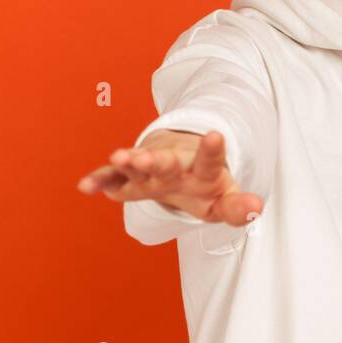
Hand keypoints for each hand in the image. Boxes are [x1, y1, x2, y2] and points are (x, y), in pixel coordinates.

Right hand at [76, 129, 262, 226]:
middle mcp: (174, 166)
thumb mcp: (224, 201)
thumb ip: (238, 208)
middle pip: (165, 162)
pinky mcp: (130, 179)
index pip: (210, 161)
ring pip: (137, 165)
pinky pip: (113, 180)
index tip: (215, 134)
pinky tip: (85, 186)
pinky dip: (101, 181)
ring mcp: (150, 171)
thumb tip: (257, 206)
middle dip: (153, 159)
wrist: (182, 167)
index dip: (213, 150)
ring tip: (116, 158)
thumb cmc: (206, 188)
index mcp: (202, 171)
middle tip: (142, 157)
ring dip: (127, 162)